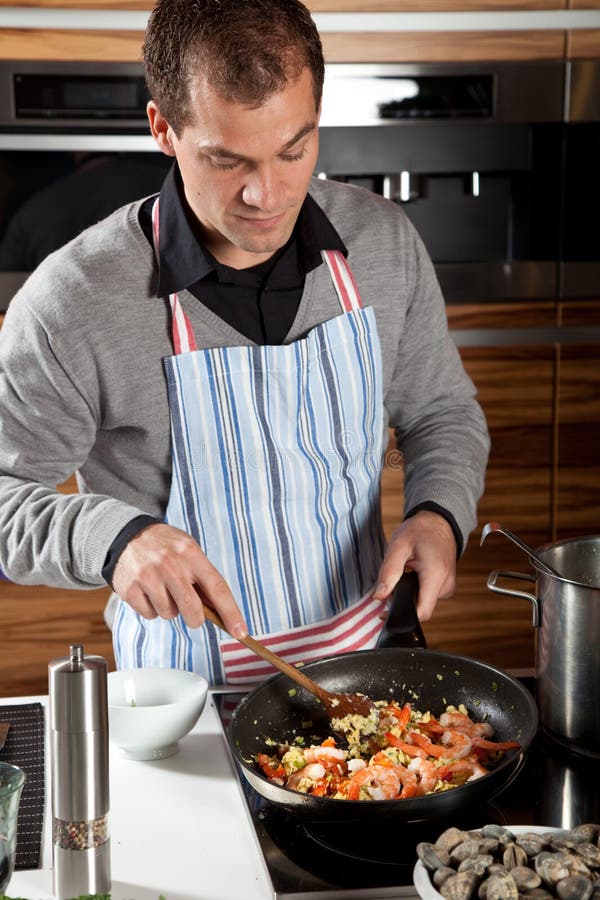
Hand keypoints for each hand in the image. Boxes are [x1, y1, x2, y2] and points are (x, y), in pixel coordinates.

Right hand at [112, 522, 247, 636]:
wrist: (126, 535)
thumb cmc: (165, 546)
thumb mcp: (188, 550)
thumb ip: (203, 576)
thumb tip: (219, 610)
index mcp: (190, 553)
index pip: (217, 588)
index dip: (231, 612)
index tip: (241, 632)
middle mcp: (170, 564)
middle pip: (192, 609)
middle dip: (196, 619)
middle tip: (193, 615)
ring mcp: (148, 576)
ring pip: (169, 614)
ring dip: (169, 609)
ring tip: (163, 589)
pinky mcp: (130, 589)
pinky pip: (150, 615)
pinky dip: (152, 609)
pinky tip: (148, 592)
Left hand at [372, 511, 456, 620]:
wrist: (438, 521)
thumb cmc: (419, 530)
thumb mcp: (398, 546)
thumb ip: (388, 572)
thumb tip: (379, 596)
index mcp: (436, 575)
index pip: (422, 612)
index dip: (402, 615)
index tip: (385, 612)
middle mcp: (446, 585)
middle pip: (420, 608)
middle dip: (403, 600)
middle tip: (393, 581)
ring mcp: (448, 586)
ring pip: (423, 602)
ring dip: (410, 593)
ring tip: (406, 572)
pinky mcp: (446, 586)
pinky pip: (428, 596)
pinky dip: (418, 589)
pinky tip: (414, 574)